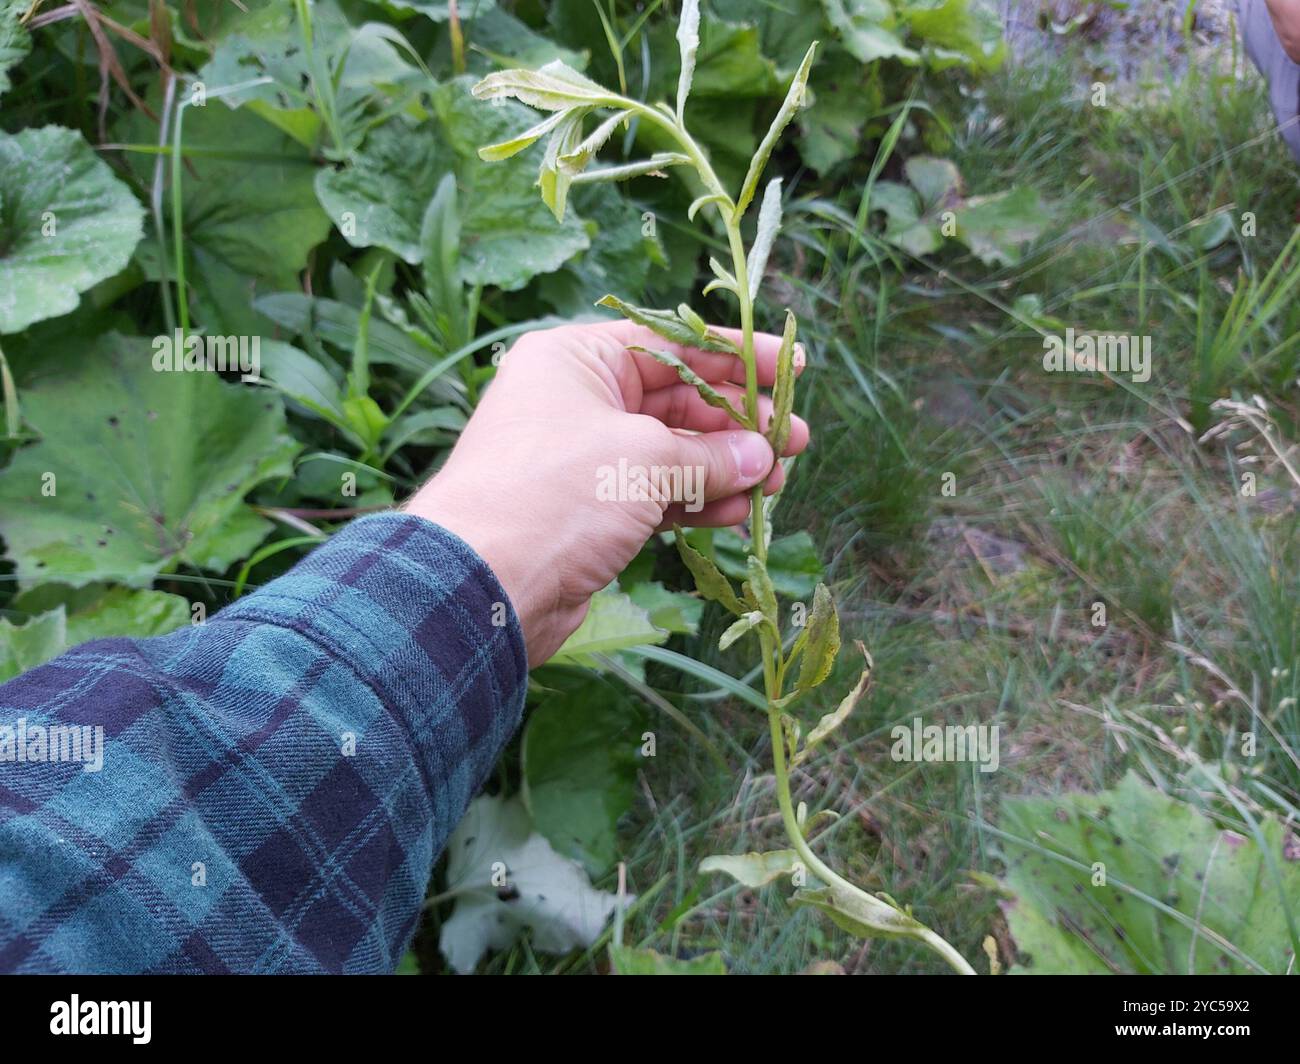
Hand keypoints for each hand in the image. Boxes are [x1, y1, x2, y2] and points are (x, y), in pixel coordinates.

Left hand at [404, 319, 808, 664]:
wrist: (485, 585)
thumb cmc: (557, 494)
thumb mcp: (644, 457)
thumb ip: (709, 454)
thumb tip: (760, 457)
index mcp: (578, 360)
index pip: (674, 342)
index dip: (739, 355)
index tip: (794, 367)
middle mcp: (578, 401)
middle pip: (676, 400)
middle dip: (738, 423)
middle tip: (795, 440)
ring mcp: (583, 459)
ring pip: (670, 453)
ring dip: (725, 468)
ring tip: (775, 482)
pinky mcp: (590, 511)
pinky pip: (656, 495)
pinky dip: (696, 502)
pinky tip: (737, 512)